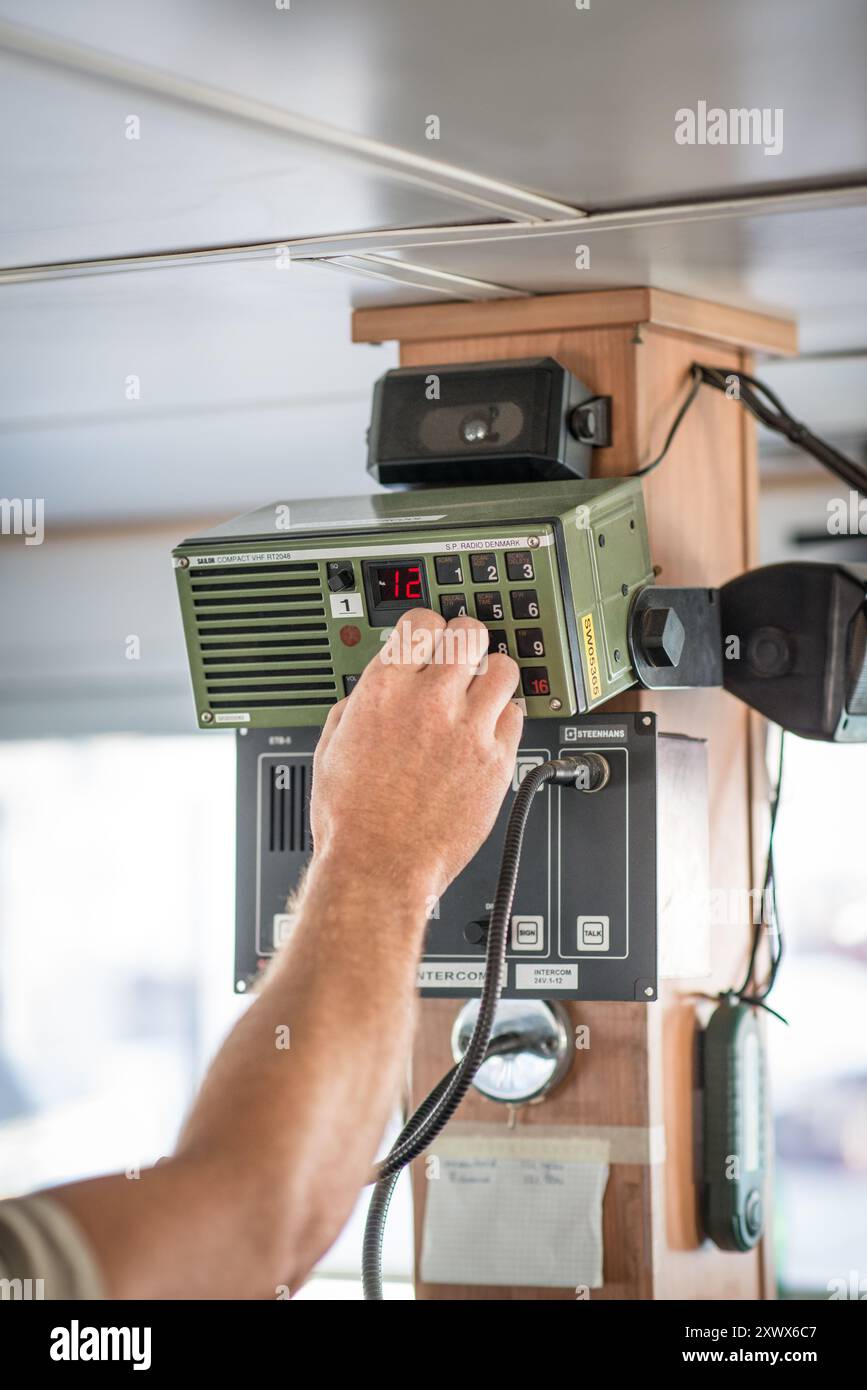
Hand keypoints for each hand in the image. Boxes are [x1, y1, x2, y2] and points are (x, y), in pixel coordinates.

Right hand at [310, 608, 522, 899]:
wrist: (379, 866)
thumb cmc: (351, 820)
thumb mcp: (331, 748)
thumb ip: (355, 708)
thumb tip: (367, 693)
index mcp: (383, 689)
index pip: (422, 620)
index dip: (429, 625)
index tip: (432, 636)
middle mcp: (428, 700)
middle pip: (469, 632)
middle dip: (466, 640)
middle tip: (465, 655)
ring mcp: (467, 729)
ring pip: (504, 668)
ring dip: (494, 674)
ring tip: (485, 691)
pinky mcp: (496, 760)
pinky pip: (517, 717)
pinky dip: (506, 719)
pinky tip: (490, 731)